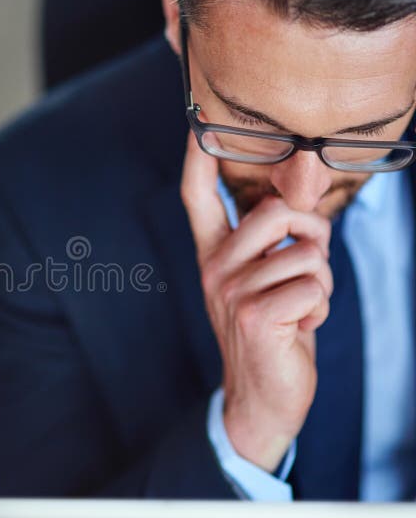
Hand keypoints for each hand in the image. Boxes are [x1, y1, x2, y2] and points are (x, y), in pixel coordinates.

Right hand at [180, 131, 333, 472]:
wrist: (262, 395)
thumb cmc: (272, 330)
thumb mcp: (265, 280)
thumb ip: (275, 240)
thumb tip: (304, 195)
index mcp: (214, 254)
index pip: (198, 197)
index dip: (198, 158)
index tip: (198, 122)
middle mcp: (214, 267)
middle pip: (276, 211)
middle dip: (314, 234)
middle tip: (308, 266)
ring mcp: (229, 291)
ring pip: (306, 253)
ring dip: (321, 283)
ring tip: (300, 308)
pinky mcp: (253, 314)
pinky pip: (313, 287)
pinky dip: (320, 309)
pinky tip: (299, 328)